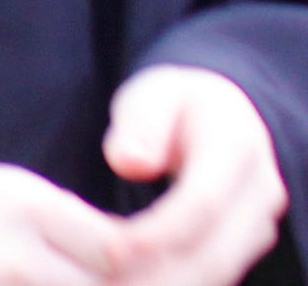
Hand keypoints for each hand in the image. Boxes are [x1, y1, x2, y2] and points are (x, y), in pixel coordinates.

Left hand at [108, 65, 287, 285]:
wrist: (219, 116)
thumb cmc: (173, 104)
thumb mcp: (153, 95)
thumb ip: (140, 123)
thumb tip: (128, 162)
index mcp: (237, 147)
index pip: (202, 203)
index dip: (158, 232)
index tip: (111, 250)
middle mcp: (259, 193)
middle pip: (213, 254)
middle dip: (156, 276)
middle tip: (101, 282)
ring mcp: (257, 226)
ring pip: (215, 276)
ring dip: (160, 285)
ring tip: (104, 284)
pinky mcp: (245, 248)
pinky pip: (210, 279)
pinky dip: (166, 284)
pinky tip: (120, 282)